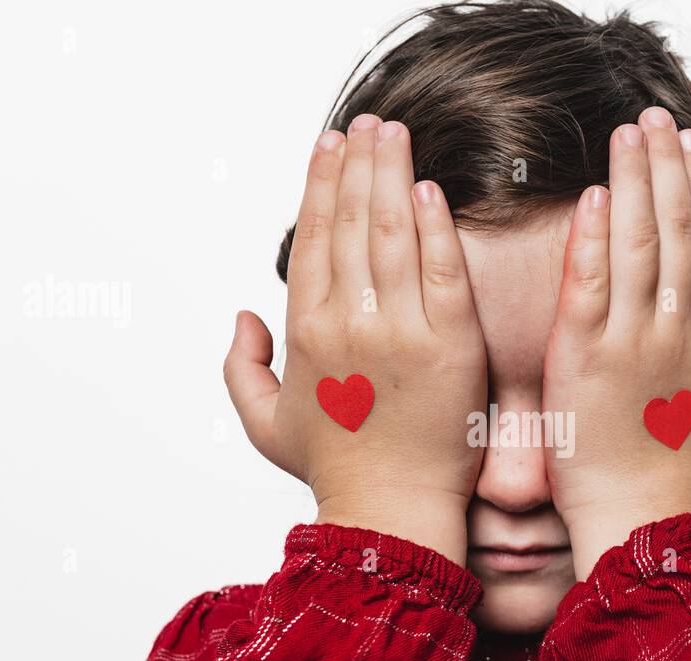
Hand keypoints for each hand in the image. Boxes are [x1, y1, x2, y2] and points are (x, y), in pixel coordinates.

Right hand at [223, 116, 486, 564]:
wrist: (389, 510)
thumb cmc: (334, 468)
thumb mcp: (264, 423)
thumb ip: (239, 366)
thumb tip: (243, 315)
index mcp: (305, 331)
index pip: (314, 237)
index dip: (322, 184)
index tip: (330, 145)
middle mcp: (348, 321)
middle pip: (352, 221)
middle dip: (358, 163)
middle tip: (368, 120)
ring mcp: (400, 331)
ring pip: (394, 234)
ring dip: (393, 174)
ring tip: (397, 133)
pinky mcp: (451, 347)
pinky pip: (443, 273)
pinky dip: (436, 228)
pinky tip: (430, 190)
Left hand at [543, 107, 690, 578]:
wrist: (645, 520)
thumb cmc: (684, 476)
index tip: (690, 151)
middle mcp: (679, 330)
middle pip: (679, 230)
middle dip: (668, 167)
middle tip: (657, 120)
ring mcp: (633, 340)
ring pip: (640, 243)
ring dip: (634, 181)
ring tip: (628, 135)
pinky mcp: (584, 356)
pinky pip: (590, 284)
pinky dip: (592, 237)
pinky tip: (592, 196)